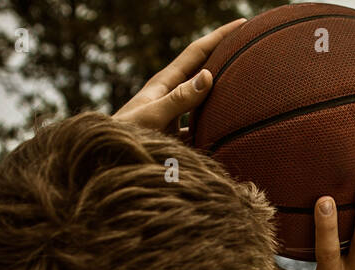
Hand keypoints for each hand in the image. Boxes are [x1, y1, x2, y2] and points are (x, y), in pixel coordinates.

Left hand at [111, 19, 244, 134]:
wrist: (106, 160)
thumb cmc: (125, 138)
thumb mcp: (152, 116)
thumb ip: (179, 98)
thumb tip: (208, 75)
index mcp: (164, 83)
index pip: (197, 53)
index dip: (219, 36)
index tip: (241, 23)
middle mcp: (170, 96)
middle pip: (202, 71)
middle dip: (224, 59)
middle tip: (248, 46)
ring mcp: (172, 116)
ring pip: (204, 101)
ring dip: (222, 95)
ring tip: (244, 89)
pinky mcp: (174, 137)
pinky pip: (200, 129)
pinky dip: (215, 129)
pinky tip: (229, 134)